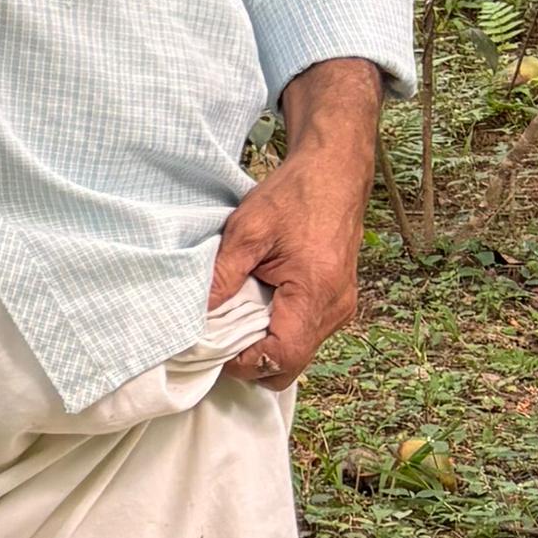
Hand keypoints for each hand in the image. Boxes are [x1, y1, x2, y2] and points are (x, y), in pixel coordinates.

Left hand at [210, 57, 382, 383]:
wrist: (334, 171)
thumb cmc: (294, 196)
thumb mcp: (247, 231)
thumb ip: (222, 276)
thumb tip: (197, 317)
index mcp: (315, 293)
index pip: (282, 358)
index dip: (245, 363)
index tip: (213, 347)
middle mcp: (334, 309)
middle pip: (290, 365)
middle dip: (252, 361)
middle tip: (218, 338)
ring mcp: (340, 308)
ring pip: (298, 352)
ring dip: (265, 345)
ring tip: (234, 318)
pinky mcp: (337, 301)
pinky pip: (305, 334)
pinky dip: (278, 331)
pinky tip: (256, 306)